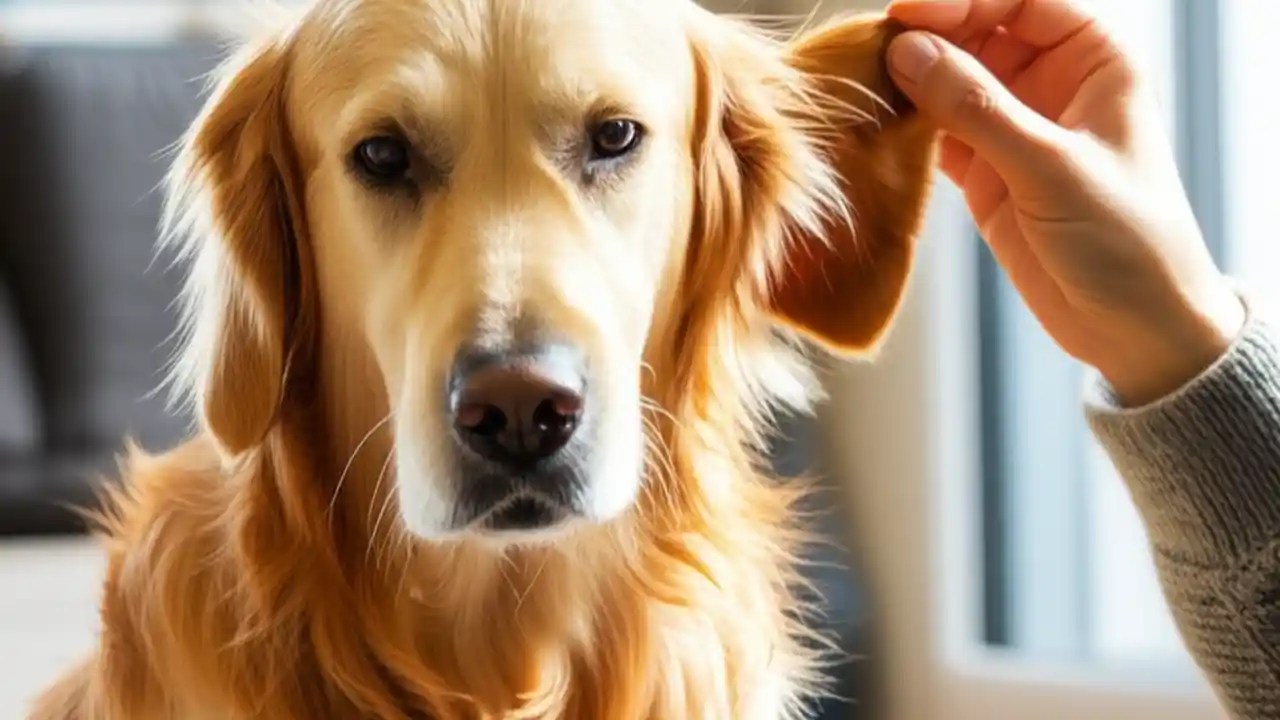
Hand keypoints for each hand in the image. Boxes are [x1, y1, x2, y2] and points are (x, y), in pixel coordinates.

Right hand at [884, 0, 1243, 404]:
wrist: (1134, 329)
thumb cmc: (1127, 240)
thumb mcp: (1052, 168)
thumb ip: (978, 109)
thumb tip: (908, 52)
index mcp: (1094, 59)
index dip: (963, 0)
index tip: (907, 15)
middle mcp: (1052, 83)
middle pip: (977, 32)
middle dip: (927, 37)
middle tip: (873, 53)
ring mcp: (1014, 127)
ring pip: (949, 81)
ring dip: (909, 82)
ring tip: (863, 86)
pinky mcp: (986, 172)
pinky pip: (936, 133)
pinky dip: (905, 129)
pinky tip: (874, 127)